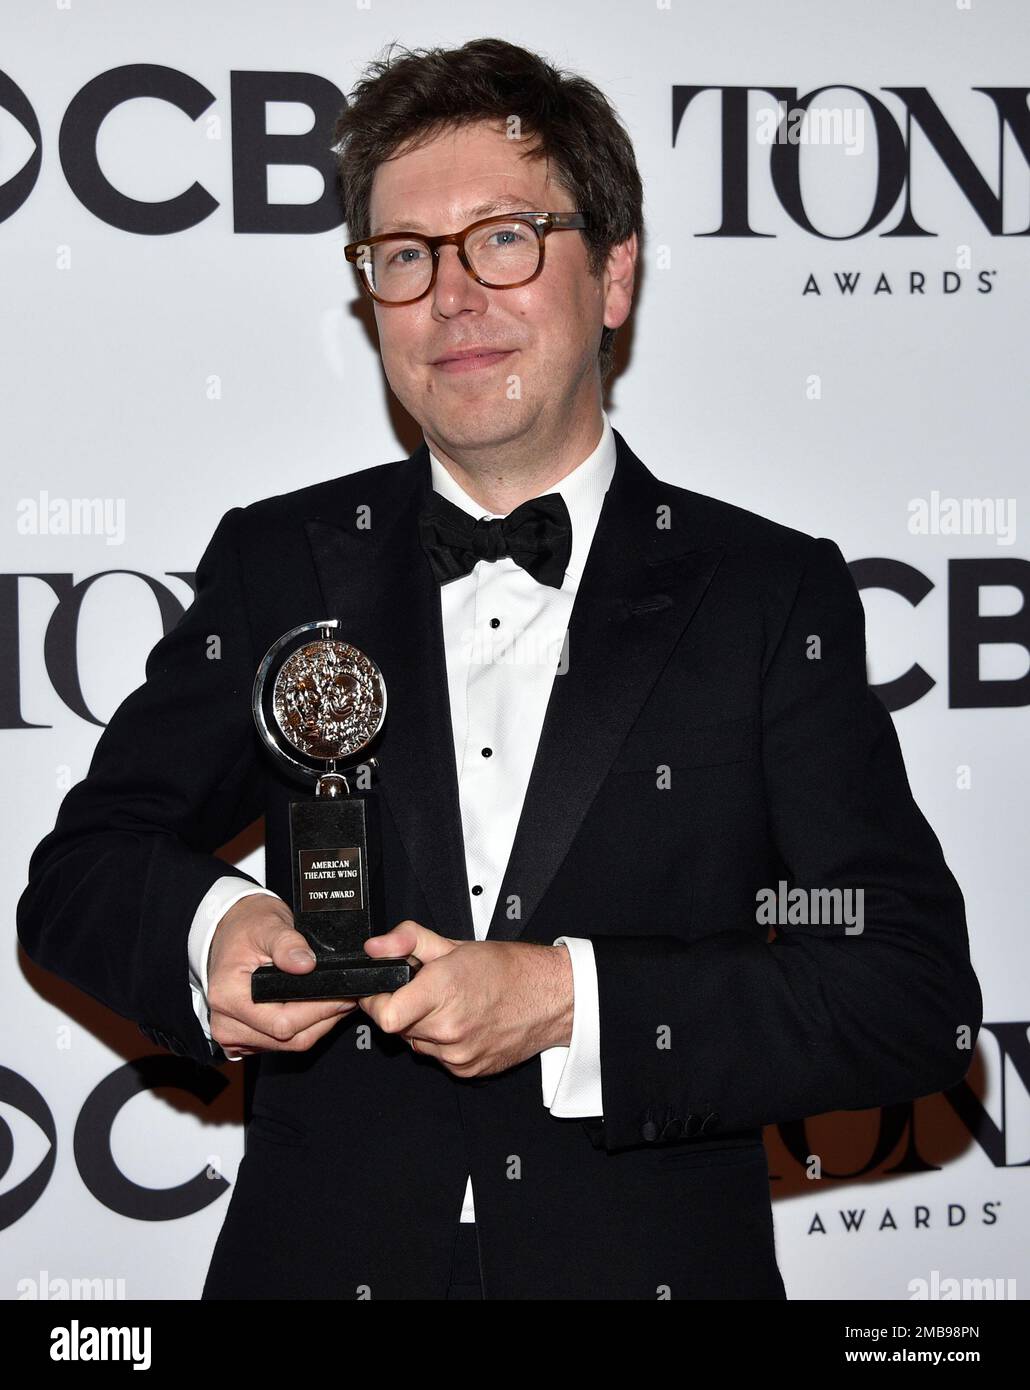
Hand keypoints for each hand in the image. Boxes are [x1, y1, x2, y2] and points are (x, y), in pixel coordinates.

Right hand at [206, 896, 357, 1056]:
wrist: (229, 930)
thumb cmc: (246, 927)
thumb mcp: (268, 925)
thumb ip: (287, 944)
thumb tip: (306, 964)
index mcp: (228, 996)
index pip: (282, 1023)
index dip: (319, 1010)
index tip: (343, 994)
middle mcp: (226, 1022)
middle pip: (288, 1039)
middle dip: (323, 1019)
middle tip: (347, 996)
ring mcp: (233, 1034)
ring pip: (288, 1044)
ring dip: (316, 1025)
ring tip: (334, 1000)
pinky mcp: (244, 1038)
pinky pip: (280, 1043)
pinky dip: (301, 1028)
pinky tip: (314, 1008)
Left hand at [358, 919, 573, 1077]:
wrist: (549, 997)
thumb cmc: (506, 969)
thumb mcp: (453, 944)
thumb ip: (407, 941)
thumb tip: (374, 948)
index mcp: (442, 991)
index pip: (384, 1015)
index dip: (375, 1000)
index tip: (382, 989)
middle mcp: (449, 1028)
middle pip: (397, 1027)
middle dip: (402, 1008)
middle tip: (426, 989)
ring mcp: (458, 1054)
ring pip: (416, 1043)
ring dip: (421, 1026)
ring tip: (449, 1004)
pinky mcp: (467, 1070)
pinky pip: (437, 1057)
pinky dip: (442, 1042)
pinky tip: (463, 1022)